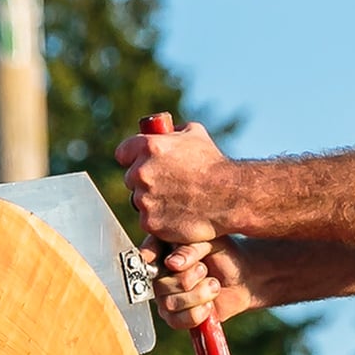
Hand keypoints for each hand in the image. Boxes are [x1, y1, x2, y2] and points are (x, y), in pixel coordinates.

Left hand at [112, 120, 237, 243]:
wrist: (231, 196)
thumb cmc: (214, 164)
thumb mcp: (195, 133)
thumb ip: (172, 132)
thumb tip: (163, 131)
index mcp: (148, 147)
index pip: (123, 153)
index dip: (133, 158)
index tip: (141, 163)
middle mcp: (142, 172)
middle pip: (131, 178)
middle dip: (145, 181)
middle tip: (167, 185)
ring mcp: (144, 199)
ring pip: (139, 201)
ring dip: (152, 201)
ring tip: (177, 200)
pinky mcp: (150, 222)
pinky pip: (147, 221)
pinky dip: (159, 220)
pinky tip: (177, 214)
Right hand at [156, 240, 256, 329]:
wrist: (244, 277)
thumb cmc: (224, 254)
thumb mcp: (209, 242)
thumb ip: (189, 249)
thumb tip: (172, 264)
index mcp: (163, 249)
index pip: (147, 253)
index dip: (152, 258)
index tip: (168, 262)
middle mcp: (160, 274)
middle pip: (159, 284)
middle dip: (187, 280)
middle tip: (204, 270)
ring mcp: (166, 297)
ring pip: (169, 304)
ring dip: (197, 296)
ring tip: (213, 286)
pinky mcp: (177, 316)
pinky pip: (177, 321)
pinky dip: (197, 313)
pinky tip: (209, 305)